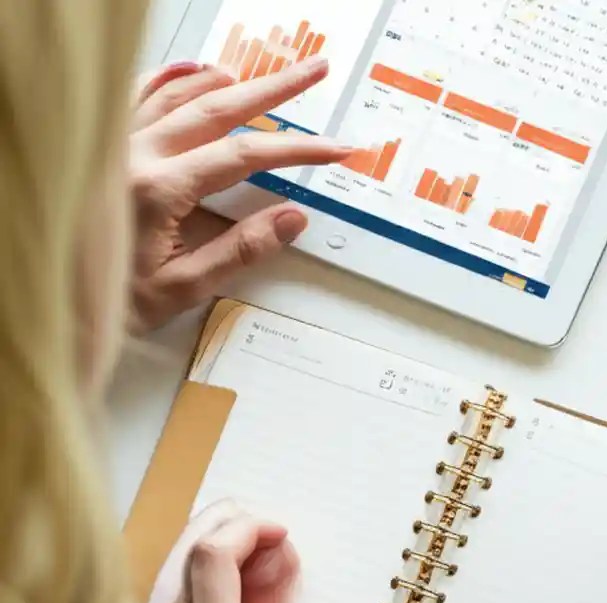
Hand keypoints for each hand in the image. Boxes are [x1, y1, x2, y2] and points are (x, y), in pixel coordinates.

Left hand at [127, 58, 351, 331]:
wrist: (47, 303)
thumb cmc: (107, 302)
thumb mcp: (182, 289)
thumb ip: (240, 252)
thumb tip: (292, 218)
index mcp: (158, 189)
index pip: (244, 156)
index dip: (297, 149)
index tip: (334, 148)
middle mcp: (133, 155)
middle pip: (217, 107)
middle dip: (273, 89)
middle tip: (313, 72)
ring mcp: (113, 146)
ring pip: (177, 94)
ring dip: (226, 80)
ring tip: (264, 76)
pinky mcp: (100, 148)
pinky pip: (135, 97)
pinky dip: (167, 78)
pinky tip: (192, 71)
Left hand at [151, 505, 348, 602]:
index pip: (215, 555)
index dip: (249, 529)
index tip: (280, 534)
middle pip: (193, 546)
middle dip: (237, 527)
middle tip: (273, 542)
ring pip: (181, 564)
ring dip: (221, 548)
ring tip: (257, 564)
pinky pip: (174, 588)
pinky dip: (206, 575)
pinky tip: (228, 598)